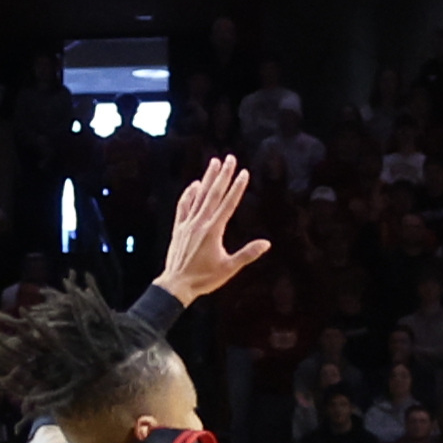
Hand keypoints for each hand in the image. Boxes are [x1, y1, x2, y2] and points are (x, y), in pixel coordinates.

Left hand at [156, 155, 269, 301]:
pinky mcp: (179, 228)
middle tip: (230, 158)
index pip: (228, 204)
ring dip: (207, 178)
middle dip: (223, 175)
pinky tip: (194, 184)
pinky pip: (184, 206)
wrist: (176, 284)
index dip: (237, 187)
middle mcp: (200, 223)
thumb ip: (247, 254)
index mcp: (213, 230)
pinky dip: (189, 194)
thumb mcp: (229, 268)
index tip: (243, 172)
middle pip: (213, 194)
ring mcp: (187, 224)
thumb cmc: (204, 278)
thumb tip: (266, 243)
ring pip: (199, 196)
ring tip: (214, 162)